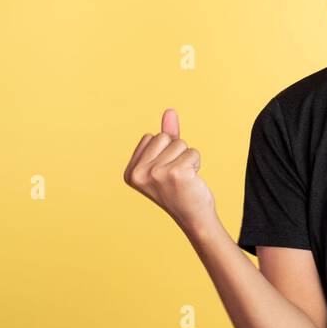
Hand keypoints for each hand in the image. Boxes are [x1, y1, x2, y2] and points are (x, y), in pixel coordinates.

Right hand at [123, 108, 215, 233]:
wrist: (194, 216)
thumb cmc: (180, 188)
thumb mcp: (167, 160)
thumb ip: (167, 135)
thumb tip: (170, 111)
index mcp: (130, 171)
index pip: (151, 137)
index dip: (164, 150)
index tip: (165, 173)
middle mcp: (139, 173)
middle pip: (164, 137)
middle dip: (176, 152)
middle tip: (176, 175)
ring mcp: (156, 174)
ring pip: (180, 143)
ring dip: (187, 158)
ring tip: (184, 177)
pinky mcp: (176, 173)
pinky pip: (192, 152)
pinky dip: (196, 162)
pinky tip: (192, 180)